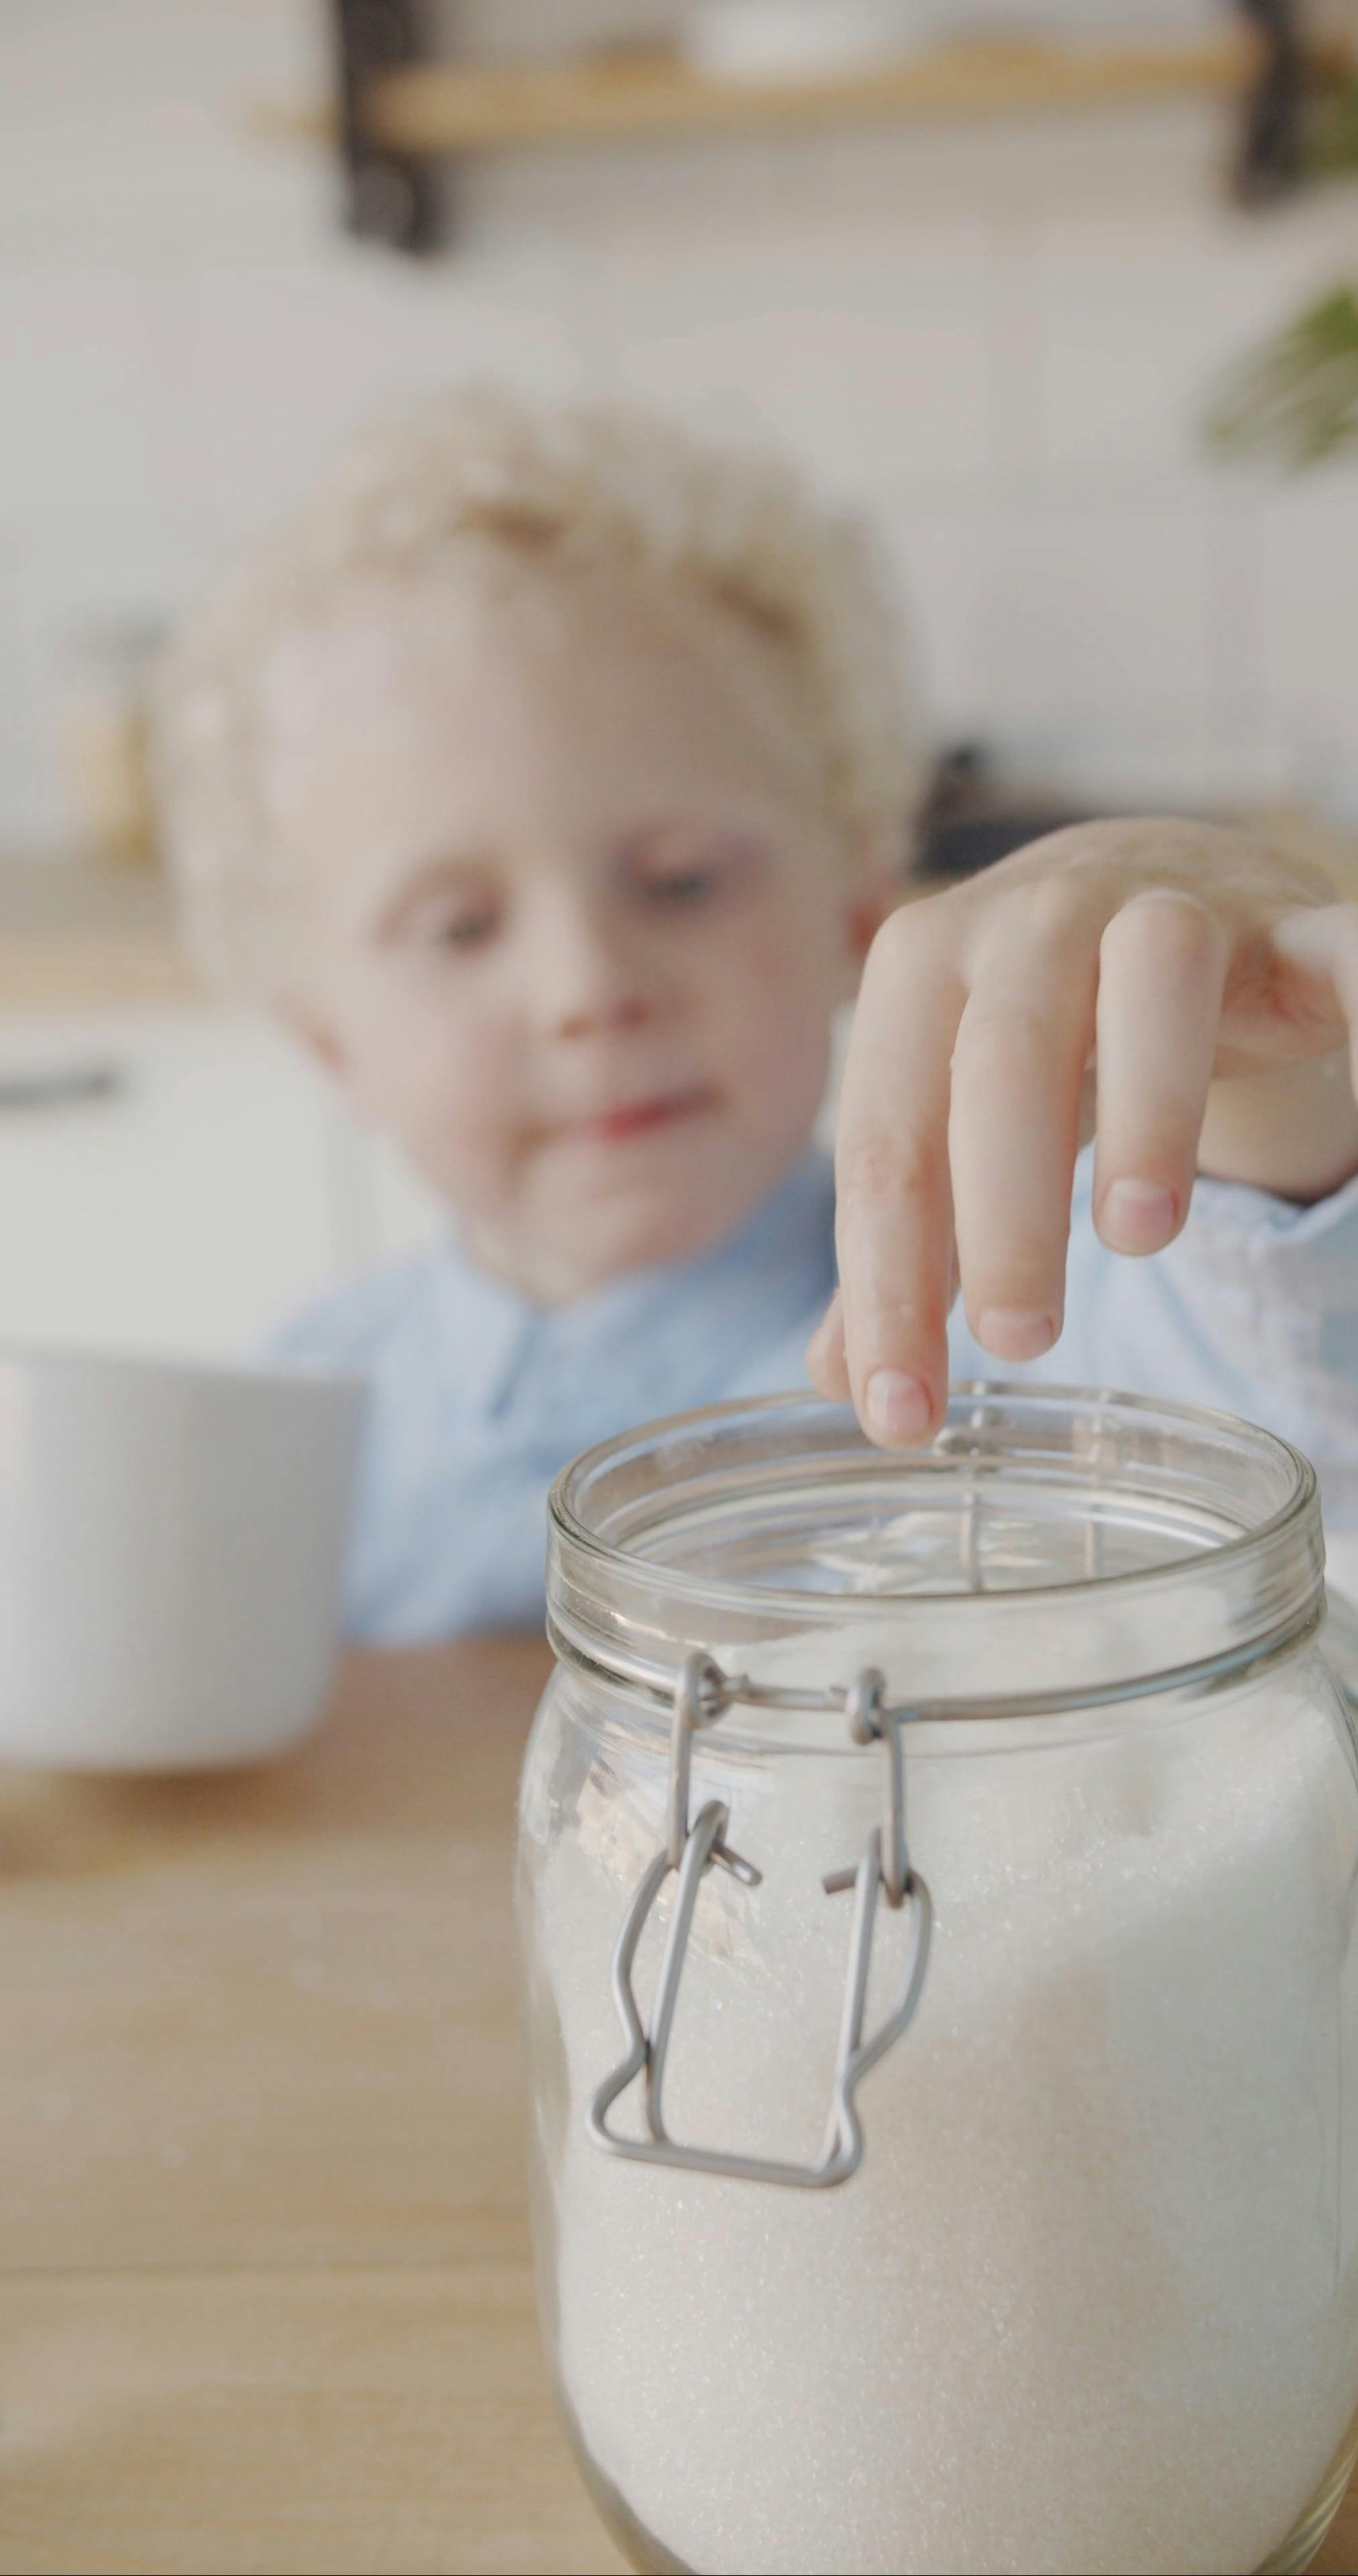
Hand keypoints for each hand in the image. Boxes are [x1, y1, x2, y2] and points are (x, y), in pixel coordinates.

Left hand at [808, 817, 1357, 1448]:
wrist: (1150, 884)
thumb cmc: (1041, 1034)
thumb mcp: (956, 1126)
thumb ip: (911, 1246)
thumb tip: (844, 1383)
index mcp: (921, 973)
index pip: (888, 1145)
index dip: (886, 1287)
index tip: (902, 1414)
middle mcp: (1028, 919)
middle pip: (1003, 1064)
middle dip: (1003, 1212)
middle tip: (1016, 1340)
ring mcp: (1160, 906)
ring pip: (1152, 980)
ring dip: (1148, 1108)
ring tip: (1138, 1238)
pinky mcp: (1282, 923)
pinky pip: (1333, 951)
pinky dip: (1355, 997)